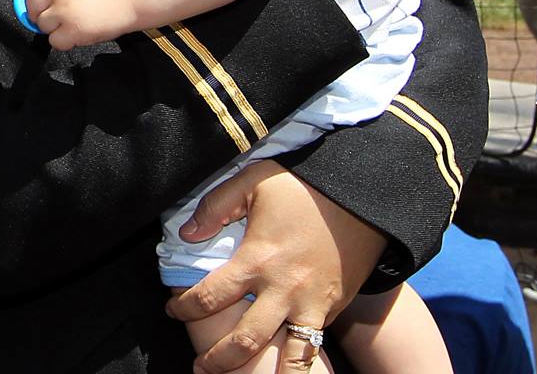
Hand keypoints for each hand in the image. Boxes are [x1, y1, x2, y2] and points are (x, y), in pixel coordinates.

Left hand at [17, 0, 136, 48]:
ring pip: (41, 24)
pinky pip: (54, 41)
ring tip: (72, 20)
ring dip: (54, 26)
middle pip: (30, 4)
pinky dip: (63, 40)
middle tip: (56, 11)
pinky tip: (76, 31)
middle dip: (41, 10)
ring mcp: (63, 10)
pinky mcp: (72, 30)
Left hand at [167, 161, 381, 373]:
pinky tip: (280, 361)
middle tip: (200, 368)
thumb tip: (187, 233)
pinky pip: (312, 341)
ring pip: (291, 358)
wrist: (362, 198)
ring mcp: (312, 304)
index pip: (209, 297)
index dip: (184, 308)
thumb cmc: (304, 187)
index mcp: (258, 259)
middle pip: (245, 341)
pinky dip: (298, 356)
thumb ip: (216, 206)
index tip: (173, 310)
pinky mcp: (332, 308)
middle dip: (218, 361)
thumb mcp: (253, 181)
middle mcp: (284, 290)